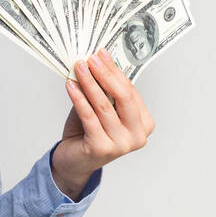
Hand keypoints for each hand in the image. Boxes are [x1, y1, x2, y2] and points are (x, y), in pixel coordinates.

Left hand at [55, 48, 154, 188]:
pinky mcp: (102, 148)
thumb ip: (103, 90)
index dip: (115, 71)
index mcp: (144, 124)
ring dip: (89, 83)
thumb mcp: (100, 108)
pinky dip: (79, 98)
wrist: (74, 161)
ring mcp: (121, 145)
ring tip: (78, 68)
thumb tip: (97, 61)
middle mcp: (138, 136)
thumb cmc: (88, 133)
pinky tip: (71, 85)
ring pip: (104, 106)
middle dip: (105, 74)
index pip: (130, 91)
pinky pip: (89, 116)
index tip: (101, 54)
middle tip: (91, 58)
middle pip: (123, 97)